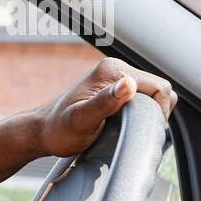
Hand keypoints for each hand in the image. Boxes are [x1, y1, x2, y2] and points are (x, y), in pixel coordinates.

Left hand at [34, 59, 177, 157]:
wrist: (41, 132)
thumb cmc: (58, 131)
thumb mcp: (81, 121)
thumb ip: (104, 102)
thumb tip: (128, 84)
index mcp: (112, 70)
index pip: (159, 87)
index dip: (159, 111)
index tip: (142, 129)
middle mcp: (115, 68)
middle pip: (159, 88)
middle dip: (156, 111)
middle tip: (135, 131)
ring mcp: (115, 77)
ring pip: (153, 93)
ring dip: (150, 111)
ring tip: (130, 128)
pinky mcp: (114, 87)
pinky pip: (143, 97)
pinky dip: (143, 111)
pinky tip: (127, 124)